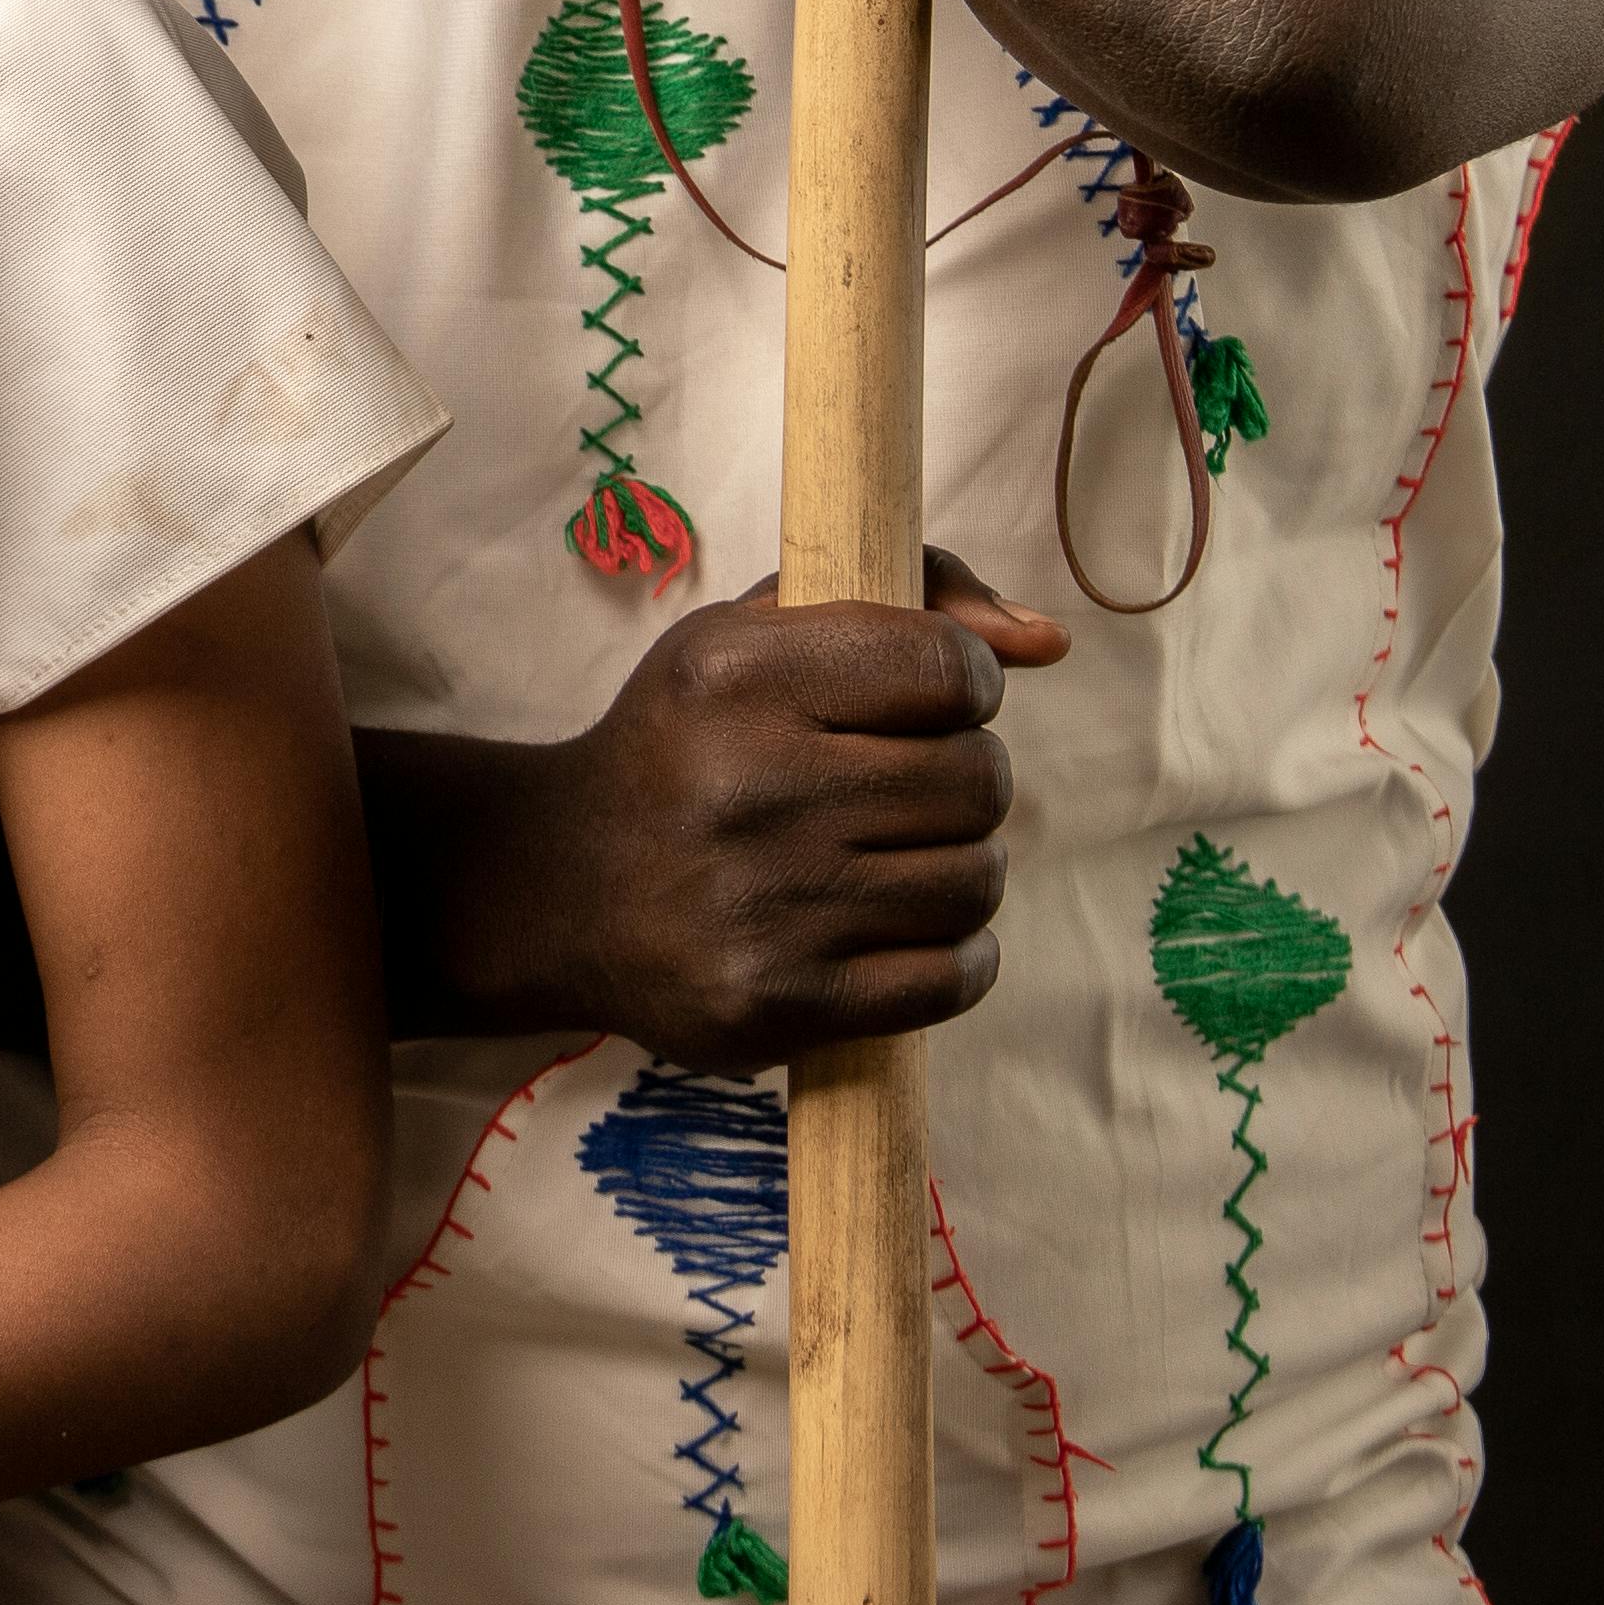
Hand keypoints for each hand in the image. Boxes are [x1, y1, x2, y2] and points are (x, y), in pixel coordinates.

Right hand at [397, 553, 1069, 1065]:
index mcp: (737, 674)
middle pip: (980, 779)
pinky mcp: (778, 1003)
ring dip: (959, 868)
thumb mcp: (753, 635)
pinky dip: (953, 955)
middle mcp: (748, 785)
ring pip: (977, 880)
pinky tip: (897, 931)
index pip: (951, 668)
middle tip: (904, 791)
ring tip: (894, 860)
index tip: (923, 706)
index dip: (963, 684)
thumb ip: (907, 602)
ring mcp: (764, 904)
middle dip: (963, 780)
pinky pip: (953, 977)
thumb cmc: (683, 745)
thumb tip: (1045, 640)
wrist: (558, 887)